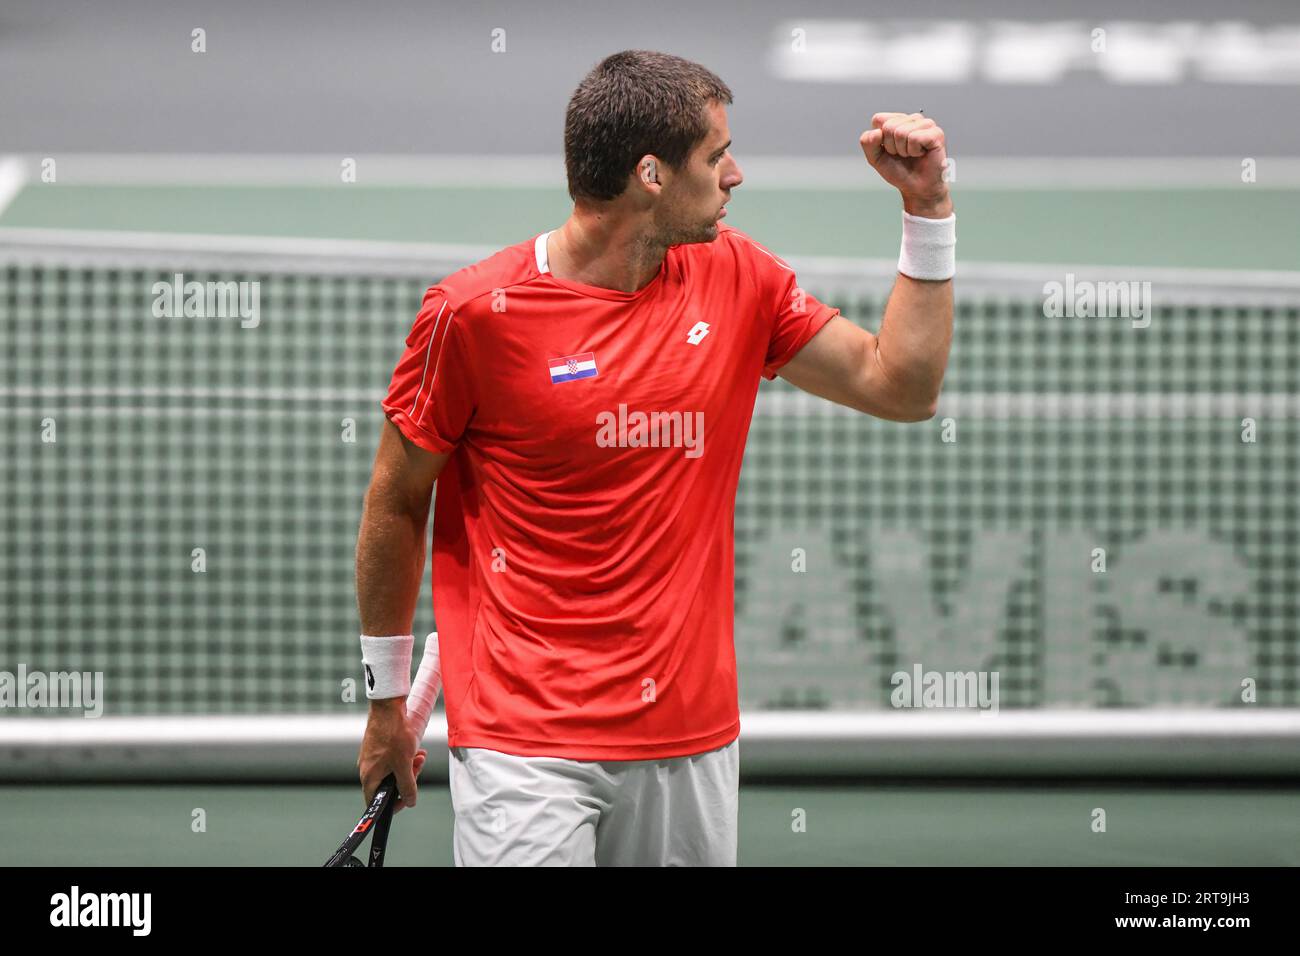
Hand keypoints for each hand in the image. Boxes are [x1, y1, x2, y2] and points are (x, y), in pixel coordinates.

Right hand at [358, 698, 427, 813]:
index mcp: (369, 777)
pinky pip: (392, 759)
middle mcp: (367, 769)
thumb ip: (407, 785)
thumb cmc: (394, 734)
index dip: (394, 804)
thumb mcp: (404, 764)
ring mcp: (371, 757)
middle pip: (388, 785)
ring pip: (393, 770)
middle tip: (418, 767)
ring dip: (408, 766)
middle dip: (407, 778)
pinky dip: (405, 756)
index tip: (409, 797)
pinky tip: (416, 749)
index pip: (376, 802)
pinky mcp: (377, 747)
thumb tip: (410, 802)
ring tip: (420, 755)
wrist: (388, 707)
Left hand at [859, 112, 951, 217]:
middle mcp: (912, 119)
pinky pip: (914, 138)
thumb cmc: (899, 171)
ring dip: (903, 150)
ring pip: (901, 132)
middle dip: (891, 147)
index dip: (879, 139)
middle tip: (903, 155)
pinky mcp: (936, 133)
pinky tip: (921, 154)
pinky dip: (914, 151)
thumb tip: (877, 132)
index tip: (889, 150)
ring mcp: (925, 124)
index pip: (878, 119)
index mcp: (898, 120)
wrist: (917, 188)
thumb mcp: (875, 158)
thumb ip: (868, 143)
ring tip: (912, 155)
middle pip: (889, 126)